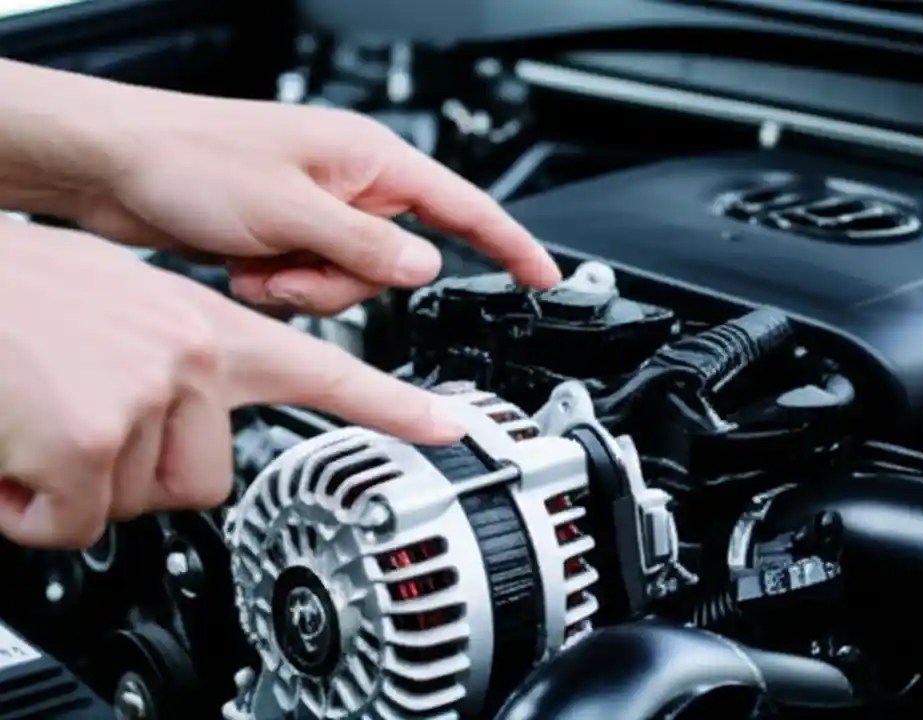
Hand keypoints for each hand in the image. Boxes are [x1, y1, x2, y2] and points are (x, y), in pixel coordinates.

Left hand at [0, 61, 559, 314]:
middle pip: (398, 263)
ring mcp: (319, 214)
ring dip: (305, 289)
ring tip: (257, 264)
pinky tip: (243, 266)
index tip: (544, 277)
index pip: (465, 207)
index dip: (512, 245)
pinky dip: (280, 288)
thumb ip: (367, 245)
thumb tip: (425, 267)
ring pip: (354, 284)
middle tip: (292, 266)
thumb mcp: (289, 210)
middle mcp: (352, 186)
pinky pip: (313, 285)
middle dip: (346, 283)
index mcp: (369, 160)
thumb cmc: (190, 160)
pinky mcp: (289, 237)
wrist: (112, 168)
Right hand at [0, 220, 464, 547]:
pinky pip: (70, 522)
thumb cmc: (23, 297)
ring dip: (80, 487)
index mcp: (212, 328)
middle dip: (138, 477)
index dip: (393, 408)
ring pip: (135, 506)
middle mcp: (192, 357)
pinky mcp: (90, 434)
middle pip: (203, 482)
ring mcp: (146, 395)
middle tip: (82, 419)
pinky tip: (9, 448)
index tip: (450, 428)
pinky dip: (26, 507)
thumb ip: (183, 368)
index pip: (327, 371)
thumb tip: (192, 424)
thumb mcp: (129, 313)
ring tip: (42, 416)